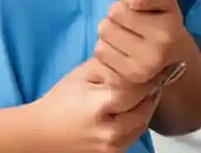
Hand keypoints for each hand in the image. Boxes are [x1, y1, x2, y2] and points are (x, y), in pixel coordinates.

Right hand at [32, 58, 168, 152]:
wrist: (42, 133)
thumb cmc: (59, 101)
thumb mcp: (79, 75)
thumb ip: (107, 66)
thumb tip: (131, 57)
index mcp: (100, 105)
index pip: (137, 89)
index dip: (150, 77)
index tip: (158, 65)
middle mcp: (110, 129)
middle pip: (145, 108)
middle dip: (152, 91)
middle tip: (156, 76)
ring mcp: (114, 146)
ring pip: (144, 123)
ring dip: (148, 106)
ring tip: (148, 91)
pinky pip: (135, 135)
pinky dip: (139, 120)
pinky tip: (135, 108)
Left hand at [94, 0, 197, 85]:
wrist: (178, 65)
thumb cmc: (169, 28)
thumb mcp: (167, 4)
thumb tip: (131, 1)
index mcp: (165, 34)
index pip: (117, 10)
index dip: (123, 8)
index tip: (136, 15)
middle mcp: (152, 56)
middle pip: (105, 27)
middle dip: (113, 24)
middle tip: (128, 29)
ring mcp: (138, 72)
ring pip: (100, 43)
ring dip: (109, 40)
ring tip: (125, 42)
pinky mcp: (125, 82)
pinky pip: (100, 58)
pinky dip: (107, 54)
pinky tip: (121, 54)